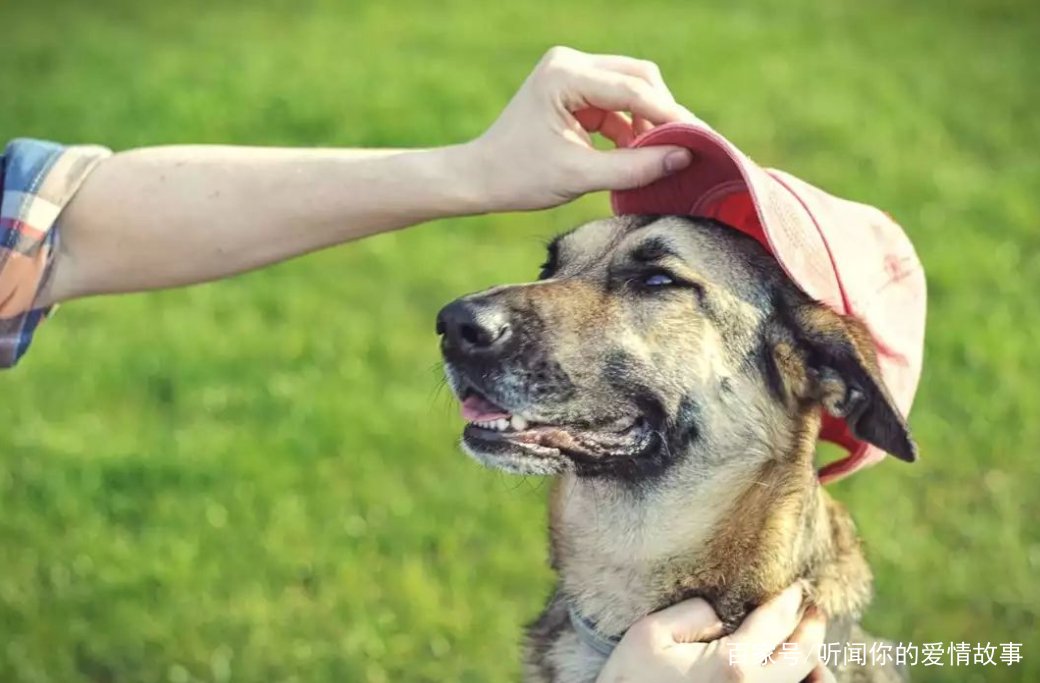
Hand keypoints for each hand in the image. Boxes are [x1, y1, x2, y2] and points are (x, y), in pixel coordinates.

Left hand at [463, 46, 697, 211]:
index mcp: (565, 75)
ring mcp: (572, 74)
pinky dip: (631, 127)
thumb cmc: (520, 177)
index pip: (633, 89)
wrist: (481, 178)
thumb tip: (683, 158)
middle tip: (688, 146)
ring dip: (648, 121)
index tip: (700, 140)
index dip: (670, 116)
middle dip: (663, 113)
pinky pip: (616, 103)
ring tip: (663, 156)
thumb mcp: (580, 176)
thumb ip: (634, 168)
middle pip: (638, 78)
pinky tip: (639, 154)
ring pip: (631, 88)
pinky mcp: (575, 91)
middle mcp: (570, 63)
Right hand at [596, 584, 835, 682]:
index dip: (790, 600)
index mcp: (733, 664)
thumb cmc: (632, 681)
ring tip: (808, 641)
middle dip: (809, 625)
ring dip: (812, 658)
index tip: (797, 587)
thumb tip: (722, 612)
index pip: (776, 622)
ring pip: (805, 682)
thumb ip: (693, 613)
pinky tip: (803, 674)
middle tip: (811, 606)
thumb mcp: (651, 634)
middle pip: (801, 654)